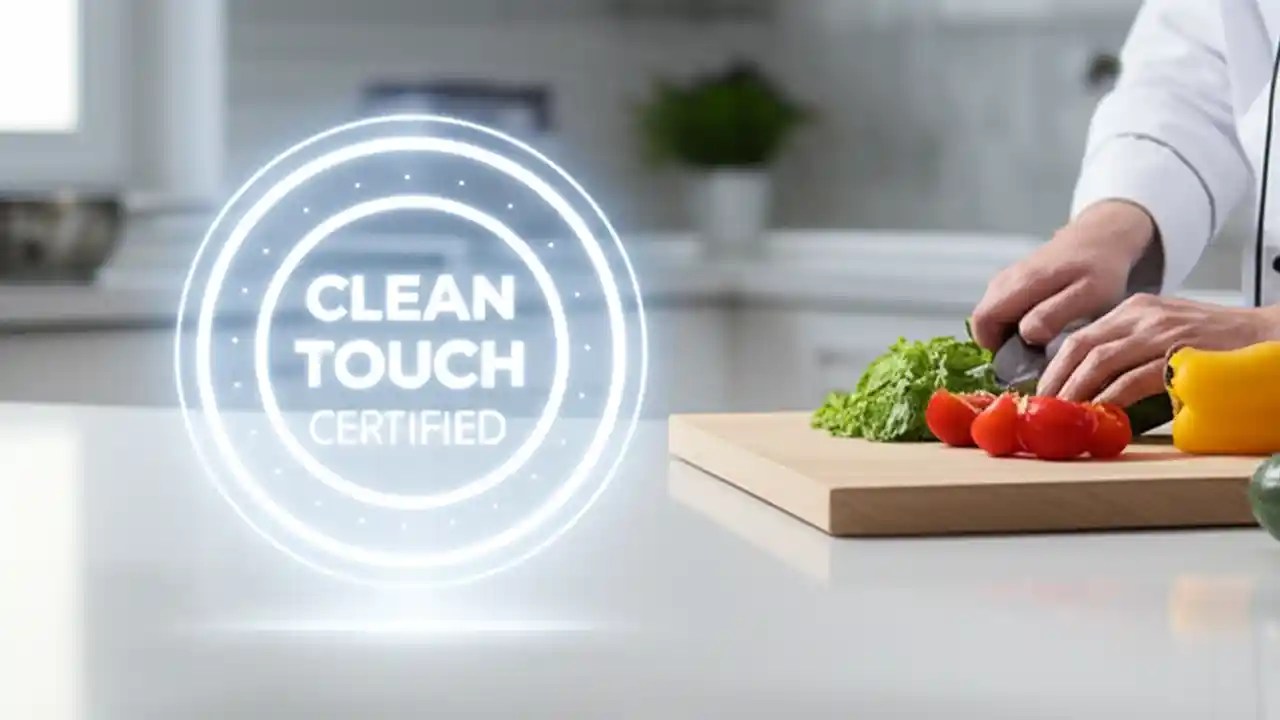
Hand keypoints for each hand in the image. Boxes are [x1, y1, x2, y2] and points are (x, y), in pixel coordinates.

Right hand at [971, 200, 1155, 349]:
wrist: (1104, 235)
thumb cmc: (1100, 268)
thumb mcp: (1088, 295)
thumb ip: (1053, 315)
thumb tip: (1026, 335)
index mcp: (1018, 285)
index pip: (982, 321)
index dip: (995, 346)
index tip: (1022, 359)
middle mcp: (1005, 280)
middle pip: (984, 319)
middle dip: (1002, 342)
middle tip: (1034, 353)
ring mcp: (1007, 277)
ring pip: (992, 313)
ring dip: (1008, 332)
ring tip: (1042, 338)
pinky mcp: (1014, 277)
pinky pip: (1002, 305)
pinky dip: (1015, 320)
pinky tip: (1043, 322)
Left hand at [1037, 294, 1279, 405]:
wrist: (1268, 335)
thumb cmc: (1217, 342)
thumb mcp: (1165, 333)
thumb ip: (1131, 349)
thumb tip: (1093, 385)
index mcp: (1135, 309)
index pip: (1081, 337)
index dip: (1056, 367)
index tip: (1043, 392)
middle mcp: (1143, 315)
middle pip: (1081, 347)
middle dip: (1056, 380)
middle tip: (1044, 408)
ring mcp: (1161, 332)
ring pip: (1100, 361)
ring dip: (1076, 391)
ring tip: (1064, 414)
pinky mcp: (1179, 353)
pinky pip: (1133, 378)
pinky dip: (1111, 398)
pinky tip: (1101, 413)